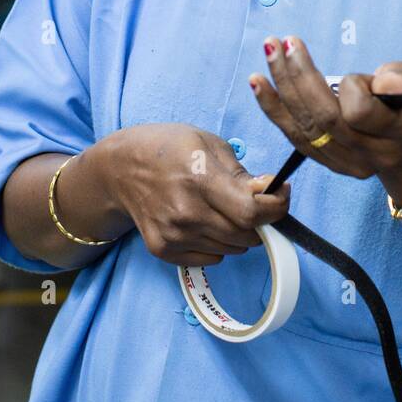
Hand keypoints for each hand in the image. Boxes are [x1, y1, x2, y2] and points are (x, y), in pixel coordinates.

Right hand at [96, 123, 290, 266]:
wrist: (119, 168)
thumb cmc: (168, 148)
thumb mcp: (209, 144)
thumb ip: (242, 173)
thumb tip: (272, 192)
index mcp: (199, 179)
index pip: (251, 211)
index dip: (277, 207)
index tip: (281, 195)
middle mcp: (186, 212)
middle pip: (246, 235)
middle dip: (259, 220)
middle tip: (252, 201)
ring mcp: (173, 235)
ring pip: (232, 249)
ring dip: (238, 232)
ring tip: (221, 207)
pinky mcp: (164, 250)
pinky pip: (212, 258)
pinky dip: (218, 244)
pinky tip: (203, 220)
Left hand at [249, 37, 401, 186]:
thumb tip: (383, 82)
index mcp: (398, 135)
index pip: (360, 113)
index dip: (351, 87)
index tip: (352, 74)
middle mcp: (371, 156)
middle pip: (324, 119)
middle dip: (299, 77)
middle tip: (283, 41)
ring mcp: (347, 164)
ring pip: (305, 127)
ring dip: (281, 87)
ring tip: (269, 50)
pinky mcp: (328, 163)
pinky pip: (294, 136)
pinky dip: (273, 108)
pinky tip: (258, 83)